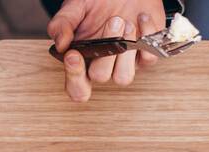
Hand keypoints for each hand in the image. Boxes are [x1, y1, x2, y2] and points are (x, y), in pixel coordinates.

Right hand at [48, 0, 165, 102]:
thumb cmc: (97, 0)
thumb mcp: (74, 6)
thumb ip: (62, 24)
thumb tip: (60, 45)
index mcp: (82, 59)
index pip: (76, 87)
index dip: (75, 77)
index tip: (74, 55)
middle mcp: (103, 65)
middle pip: (100, 77)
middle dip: (106, 51)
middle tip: (114, 21)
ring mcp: (124, 63)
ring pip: (124, 78)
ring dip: (126, 52)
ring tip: (127, 24)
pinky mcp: (144, 55)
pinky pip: (148, 59)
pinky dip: (147, 35)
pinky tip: (141, 17)